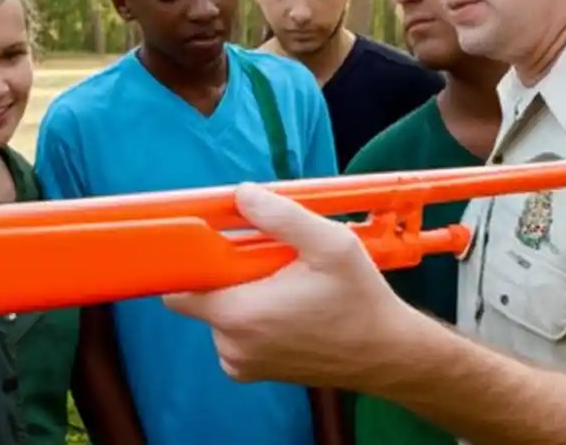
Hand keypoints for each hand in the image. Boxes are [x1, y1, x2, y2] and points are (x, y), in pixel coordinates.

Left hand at [163, 183, 423, 390]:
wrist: (386, 353)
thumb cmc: (361, 301)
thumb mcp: (331, 244)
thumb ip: (281, 216)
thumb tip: (242, 194)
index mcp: (241, 315)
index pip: (179, 288)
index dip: (192, 260)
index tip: (216, 243)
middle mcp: (232, 345)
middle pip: (202, 293)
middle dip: (229, 271)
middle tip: (271, 260)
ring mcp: (240, 363)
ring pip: (219, 310)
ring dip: (244, 292)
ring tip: (289, 286)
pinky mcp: (251, 370)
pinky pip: (234, 331)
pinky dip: (253, 315)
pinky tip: (289, 307)